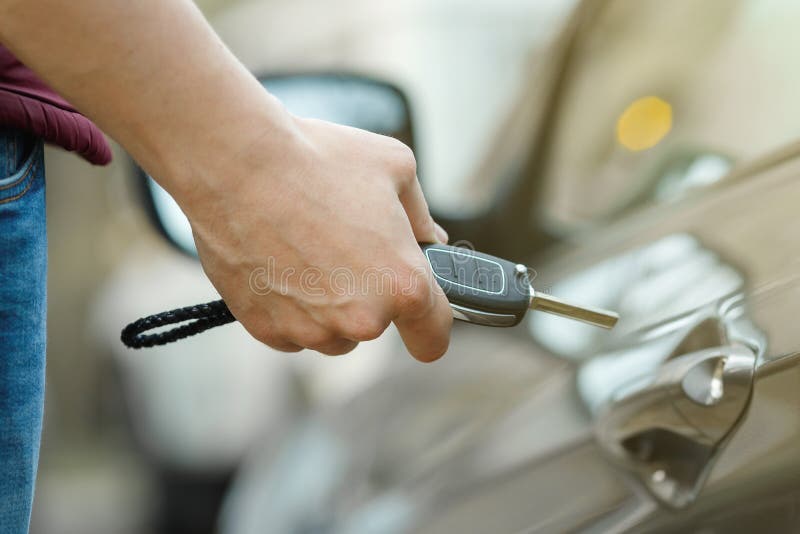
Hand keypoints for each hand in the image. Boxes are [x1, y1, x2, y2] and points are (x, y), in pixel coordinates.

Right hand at [181, 116, 452, 360]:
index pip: (433, 339)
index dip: (430, 324)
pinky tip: (279, 262)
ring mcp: (312, 330)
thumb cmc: (318, 160)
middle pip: (377, 329)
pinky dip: (290, 307)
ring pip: (333, 333)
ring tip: (307, 249)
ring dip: (329, 306)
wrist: (235, 163)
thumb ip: (422, 219)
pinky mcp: (267, 331)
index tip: (420, 314)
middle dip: (370, 296)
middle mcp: (362, 320)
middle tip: (345, 247)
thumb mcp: (396, 170)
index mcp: (404, 285)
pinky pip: (292, 330)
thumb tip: (429, 242)